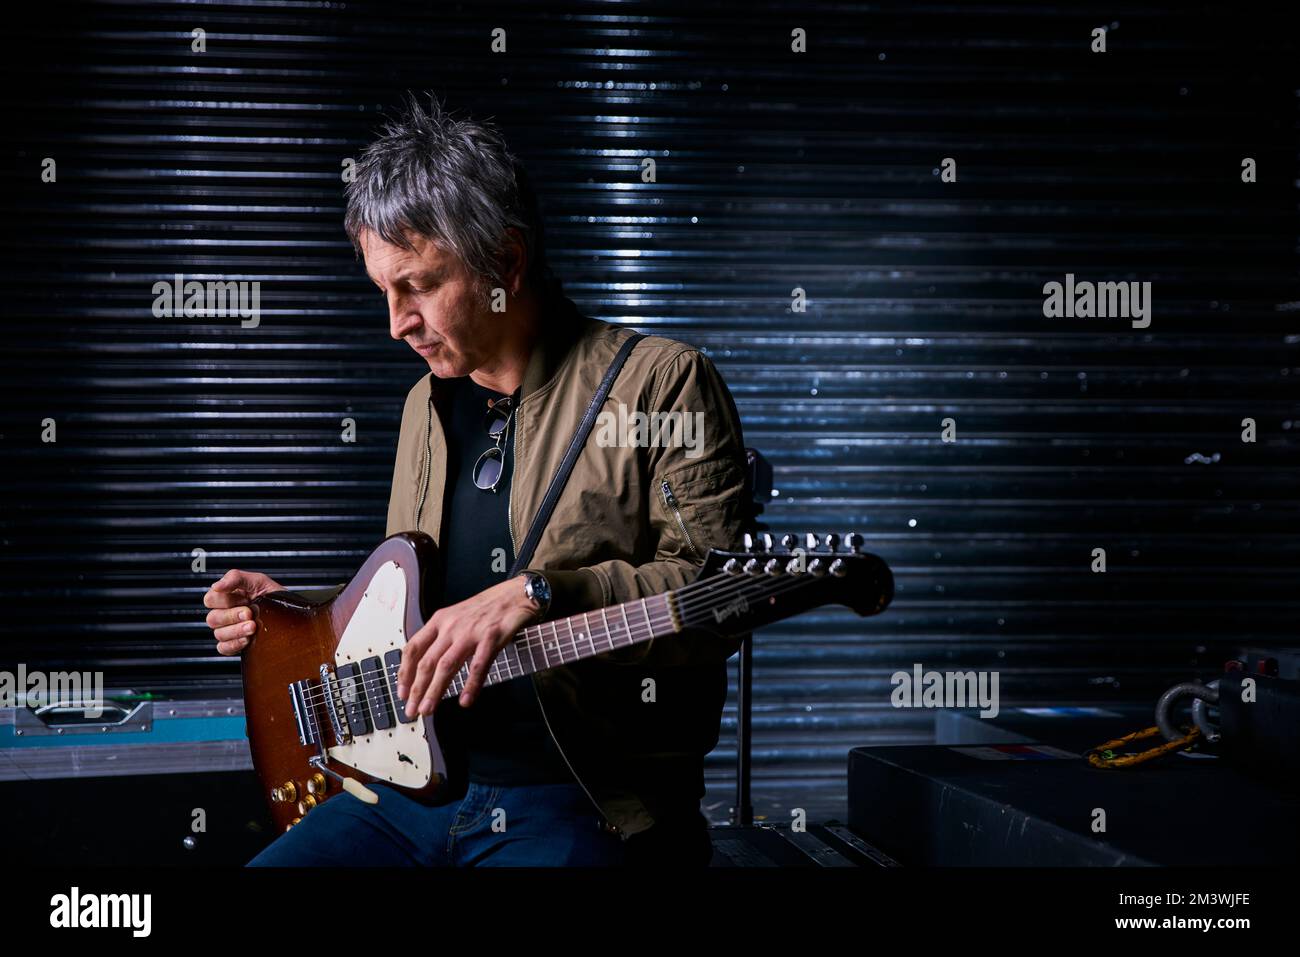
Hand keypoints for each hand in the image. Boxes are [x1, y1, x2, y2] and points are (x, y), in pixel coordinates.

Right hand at [204, 569, 284, 654]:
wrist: (290, 614)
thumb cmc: (273, 596)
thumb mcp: (258, 581)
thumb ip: (235, 578)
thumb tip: (216, 585)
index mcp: (227, 597)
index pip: (210, 599)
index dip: (224, 600)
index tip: (243, 599)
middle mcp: (225, 614)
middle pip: (213, 618)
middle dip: (232, 616)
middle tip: (250, 613)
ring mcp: (229, 630)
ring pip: (219, 634)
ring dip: (236, 630)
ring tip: (253, 626)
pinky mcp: (234, 644)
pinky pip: (224, 648)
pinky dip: (234, 644)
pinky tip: (247, 639)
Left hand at [396, 575, 539, 715]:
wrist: (514, 595)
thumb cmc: (485, 609)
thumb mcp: (455, 617)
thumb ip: (440, 637)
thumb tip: (426, 665)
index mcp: (439, 621)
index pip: (413, 648)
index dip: (404, 673)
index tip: (402, 692)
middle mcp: (451, 627)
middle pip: (427, 662)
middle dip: (416, 690)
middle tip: (412, 710)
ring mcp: (470, 633)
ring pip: (446, 666)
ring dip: (435, 691)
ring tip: (429, 709)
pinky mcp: (491, 638)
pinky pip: (478, 666)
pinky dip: (470, 685)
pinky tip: (465, 700)